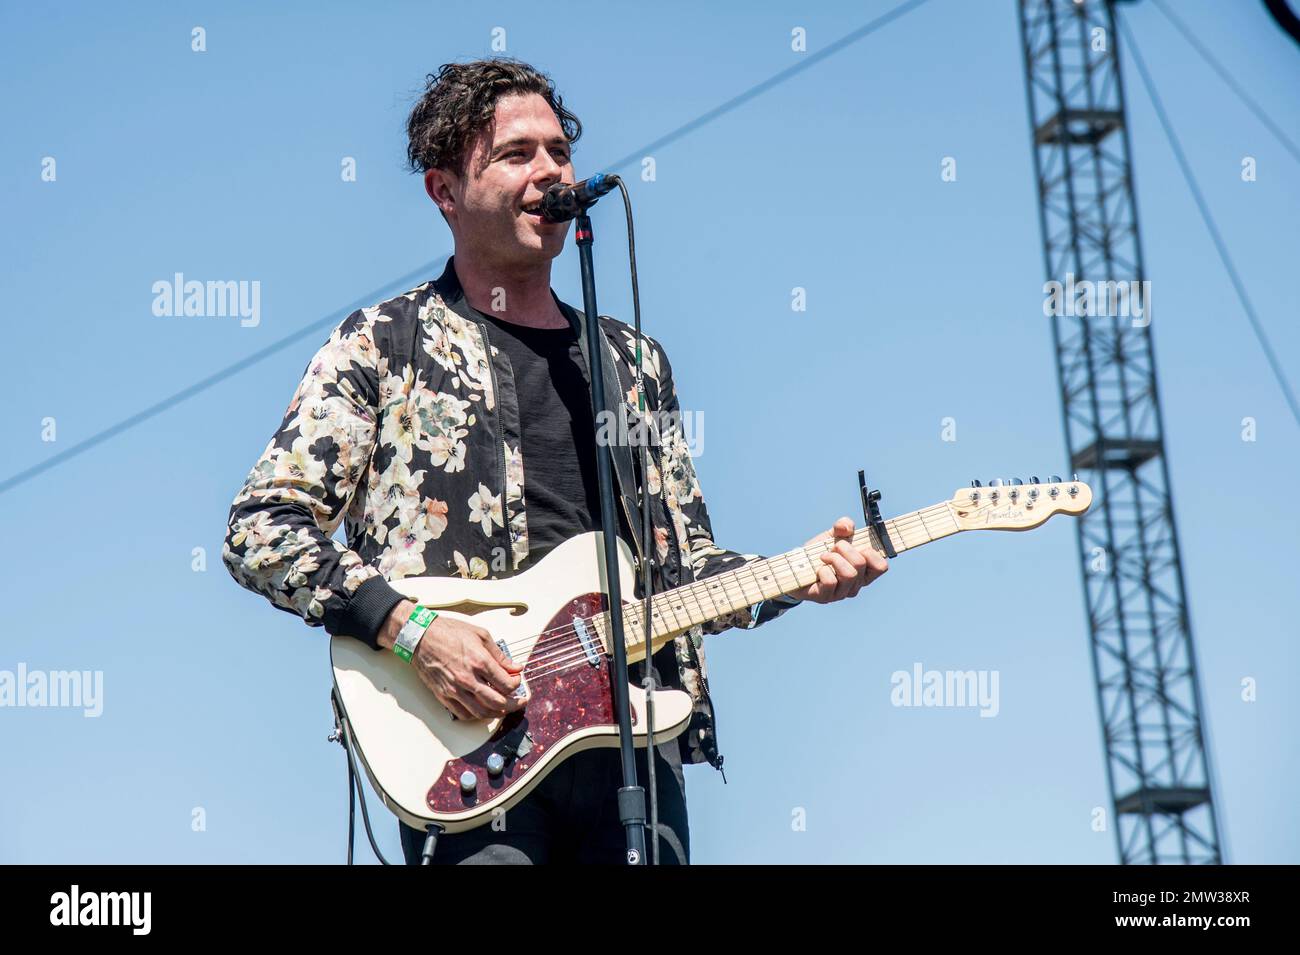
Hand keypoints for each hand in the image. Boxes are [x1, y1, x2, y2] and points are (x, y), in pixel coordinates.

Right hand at [379, 600, 527, 720]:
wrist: (421, 637)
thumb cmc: (448, 632)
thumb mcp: (480, 635)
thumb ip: (499, 655)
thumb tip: (514, 667)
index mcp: (480, 661)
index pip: (507, 684)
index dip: (517, 685)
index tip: (517, 681)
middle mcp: (468, 678)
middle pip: (498, 702)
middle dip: (514, 704)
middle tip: (520, 702)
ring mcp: (455, 690)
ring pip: (482, 712)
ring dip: (497, 713)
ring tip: (505, 709)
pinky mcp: (444, 696)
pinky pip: (464, 714)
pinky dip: (477, 715)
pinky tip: (483, 710)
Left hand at [790, 517, 887, 603]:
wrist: (795, 567)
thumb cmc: (818, 553)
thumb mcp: (832, 536)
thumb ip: (843, 526)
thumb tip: (847, 527)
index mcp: (863, 570)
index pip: (881, 566)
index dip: (872, 553)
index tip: (858, 545)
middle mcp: (856, 584)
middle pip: (861, 564)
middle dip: (845, 549)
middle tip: (834, 548)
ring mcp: (842, 592)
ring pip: (849, 574)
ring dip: (834, 558)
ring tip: (824, 556)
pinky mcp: (826, 597)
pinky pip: (831, 582)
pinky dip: (823, 570)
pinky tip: (818, 569)